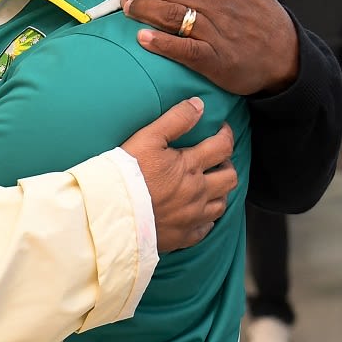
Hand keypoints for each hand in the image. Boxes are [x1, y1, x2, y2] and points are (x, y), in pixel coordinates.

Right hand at [120, 97, 236, 252]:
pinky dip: (207, 220)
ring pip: (221, 204)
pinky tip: (199, 214)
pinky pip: (205, 229)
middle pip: (229, 178)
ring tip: (209, 185)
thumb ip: (175, 119)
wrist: (111, 212)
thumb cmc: (126, 173)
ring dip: (220, 192)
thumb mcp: (148, 138)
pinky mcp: (182, 236)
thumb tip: (199, 104)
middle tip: (217, 159)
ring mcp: (192, 217)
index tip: (222, 130)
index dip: (226, 135)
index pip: (223, 147)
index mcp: (191, 167)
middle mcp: (198, 192)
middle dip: (227, 165)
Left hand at [123, 0, 298, 96]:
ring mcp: (218, 31)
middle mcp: (221, 3)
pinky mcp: (216, 59)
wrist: (285, 55)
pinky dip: (161, 43)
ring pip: (172, 15)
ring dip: (144, 12)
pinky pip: (184, 48)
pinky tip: (143, 38)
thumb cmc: (258, 15)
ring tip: (128, 12)